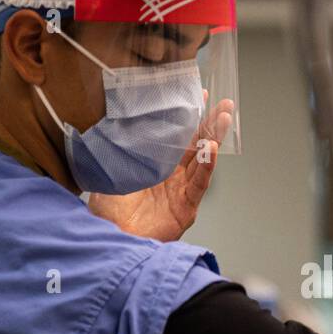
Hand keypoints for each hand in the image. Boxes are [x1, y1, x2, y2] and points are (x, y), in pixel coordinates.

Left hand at [88, 98, 233, 241]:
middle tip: (225, 104)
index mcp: (156, 166)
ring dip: (215, 139)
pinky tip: (212, 151)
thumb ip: (116, 149)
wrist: (108, 238)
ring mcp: (180, 193)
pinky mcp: (185, 209)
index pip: (177, 137)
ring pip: (203, 161)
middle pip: (197, 145)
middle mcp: (172, 178)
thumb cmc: (107, 212)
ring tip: (224, 119)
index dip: (188, 117)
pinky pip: (198, 186)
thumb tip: (111, 120)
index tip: (196, 95)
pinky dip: (206, 168)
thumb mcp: (109, 170)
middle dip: (211, 124)